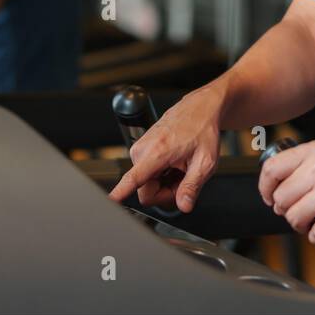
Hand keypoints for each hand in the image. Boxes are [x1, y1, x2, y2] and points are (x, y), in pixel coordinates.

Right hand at [107, 83, 225, 211]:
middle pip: (146, 191)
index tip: (109, 202)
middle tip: (185, 178)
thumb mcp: (205, 162)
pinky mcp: (141, 150)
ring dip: (166, 182)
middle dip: (166, 191)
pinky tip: (175, 163)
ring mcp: (140, 149)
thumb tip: (184, 206)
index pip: (133, 179)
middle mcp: (143, 150)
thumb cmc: (203, 130)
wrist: (200, 108)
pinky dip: (163, 174)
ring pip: (147, 184)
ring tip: (182, 167)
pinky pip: (147, 174)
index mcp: (157, 152)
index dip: (120, 192)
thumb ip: (192, 186)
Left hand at [258, 141, 314, 243]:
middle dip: (286, 211)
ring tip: (312, 221)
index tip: (270, 198)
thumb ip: (299, 167)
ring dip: (300, 225)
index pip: (271, 168)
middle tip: (299, 212)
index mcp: (313, 151)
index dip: (265, 188)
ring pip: (294, 216)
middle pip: (280, 198)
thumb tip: (272, 190)